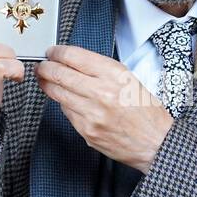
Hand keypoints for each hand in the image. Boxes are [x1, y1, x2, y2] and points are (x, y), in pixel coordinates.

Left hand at [35, 44, 173, 173]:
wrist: (155, 143)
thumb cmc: (146, 112)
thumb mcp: (130, 79)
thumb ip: (102, 70)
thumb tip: (74, 63)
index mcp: (114, 75)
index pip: (74, 56)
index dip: (57, 52)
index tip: (52, 53)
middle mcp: (102, 92)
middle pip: (59, 74)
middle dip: (45, 68)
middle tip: (41, 66)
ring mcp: (92, 113)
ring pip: (57, 94)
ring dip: (48, 85)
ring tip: (46, 81)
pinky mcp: (86, 131)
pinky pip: (66, 113)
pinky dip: (64, 104)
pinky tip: (67, 101)